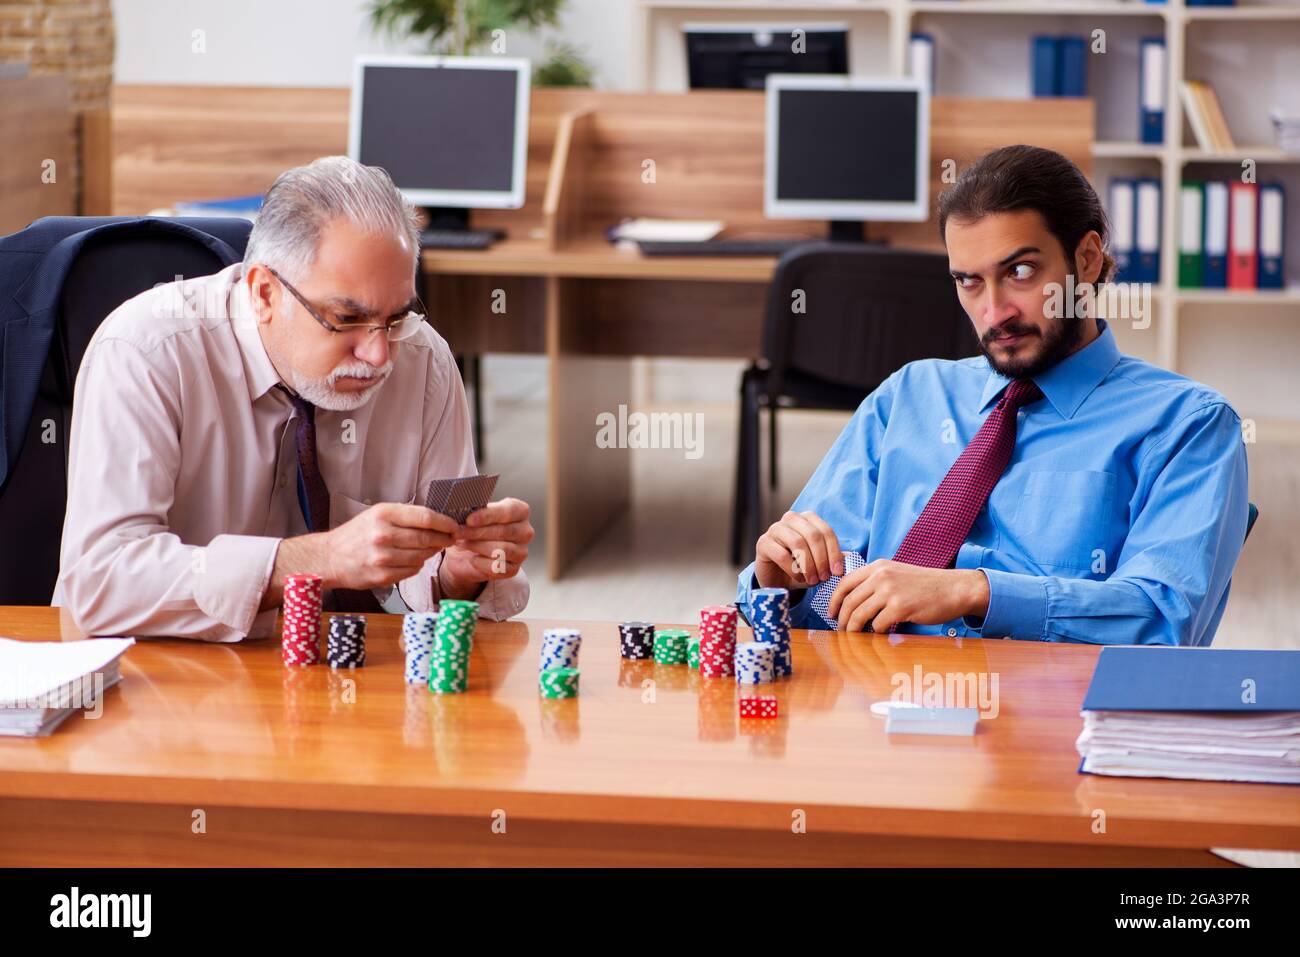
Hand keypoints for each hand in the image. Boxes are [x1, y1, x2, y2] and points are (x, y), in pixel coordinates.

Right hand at [321, 503, 457, 590]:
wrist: (330, 557)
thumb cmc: (357, 533)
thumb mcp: (378, 514)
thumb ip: (406, 516)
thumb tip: (438, 519)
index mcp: (384, 514)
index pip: (426, 517)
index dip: (445, 522)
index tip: (454, 526)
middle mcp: (383, 535)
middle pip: (427, 538)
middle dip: (443, 539)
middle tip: (450, 539)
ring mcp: (382, 558)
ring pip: (421, 556)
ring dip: (431, 553)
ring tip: (431, 548)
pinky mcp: (382, 576)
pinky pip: (411, 571)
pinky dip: (417, 566)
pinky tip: (413, 560)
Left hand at [439, 497, 532, 597]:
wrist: (465, 554)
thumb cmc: (473, 528)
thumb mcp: (473, 515)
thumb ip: (475, 511)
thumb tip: (465, 510)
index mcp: (520, 511)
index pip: (509, 511)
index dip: (488, 515)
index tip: (469, 520)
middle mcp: (525, 531)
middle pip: (503, 531)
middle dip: (477, 532)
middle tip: (458, 532)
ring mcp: (522, 551)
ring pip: (501, 550)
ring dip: (477, 546)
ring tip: (462, 543)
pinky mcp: (514, 569)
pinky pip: (498, 567)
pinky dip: (481, 563)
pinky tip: (472, 559)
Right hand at [754, 510, 844, 589]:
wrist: (777, 580)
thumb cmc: (801, 568)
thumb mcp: (820, 564)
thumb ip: (833, 558)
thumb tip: (850, 557)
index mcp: (808, 519)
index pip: (825, 531)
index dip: (834, 552)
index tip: (838, 572)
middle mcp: (791, 518)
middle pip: (812, 535)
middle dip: (821, 559)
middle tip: (824, 578)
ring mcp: (775, 529)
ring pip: (797, 542)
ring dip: (808, 565)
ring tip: (813, 580)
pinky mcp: (763, 543)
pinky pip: (781, 554)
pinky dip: (793, 569)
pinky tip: (798, 578)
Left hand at [827, 560, 989, 632]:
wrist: (954, 588)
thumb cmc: (926, 585)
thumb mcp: (897, 574)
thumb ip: (876, 583)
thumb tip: (853, 603)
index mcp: (878, 566)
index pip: (844, 583)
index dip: (833, 601)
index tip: (831, 614)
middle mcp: (881, 576)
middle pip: (849, 602)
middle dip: (842, 620)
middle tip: (841, 632)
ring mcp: (890, 591)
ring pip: (859, 615)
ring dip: (854, 630)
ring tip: (854, 638)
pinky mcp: (900, 607)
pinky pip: (877, 625)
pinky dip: (875, 633)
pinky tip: (880, 635)